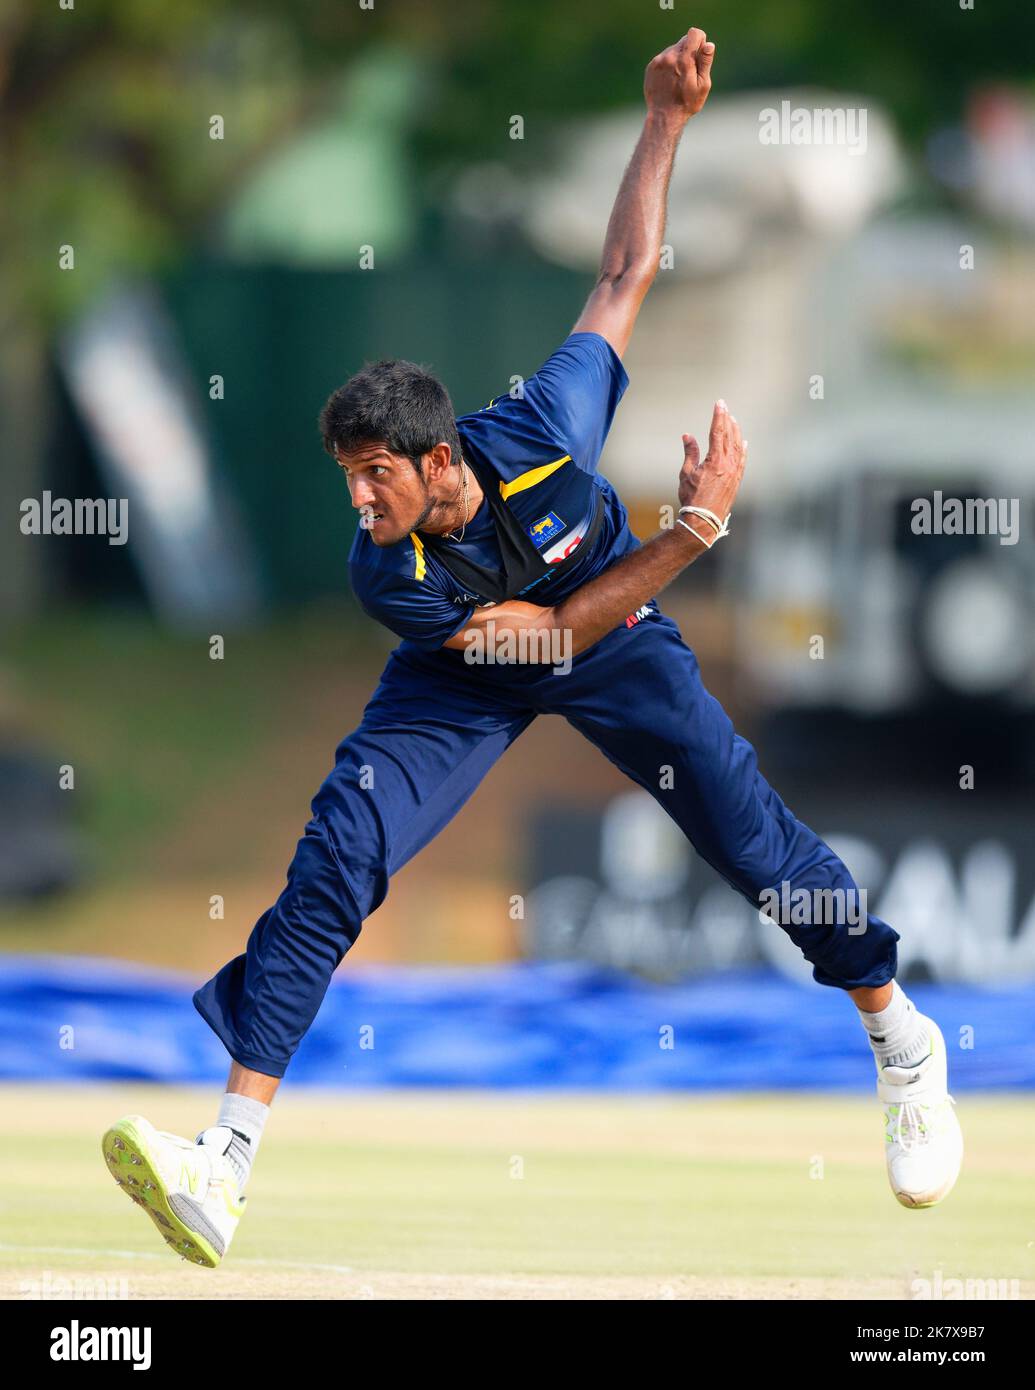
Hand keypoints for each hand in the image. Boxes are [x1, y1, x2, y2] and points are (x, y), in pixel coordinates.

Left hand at [644, 27, 714, 120]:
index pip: (694, 33)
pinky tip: (670, 80)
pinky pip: (664, 57)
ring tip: (678, 78)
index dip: (700, 40)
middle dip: (690, 51)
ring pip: (673, 49)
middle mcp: (669, 57)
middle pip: (684, 40)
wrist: (663, 117)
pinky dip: (669, 64)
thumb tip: (708, 44)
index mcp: (684, 60)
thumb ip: (705, 62)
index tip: (700, 52)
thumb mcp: (702, 85)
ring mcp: (658, 61)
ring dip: (678, 58)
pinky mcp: (651, 67)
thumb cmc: (687, 103)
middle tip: (690, 71)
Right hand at [677, 401, 746, 538]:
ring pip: (737, 447)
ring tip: (734, 421)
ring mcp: (734, 472)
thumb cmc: (692, 498)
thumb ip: (690, 452)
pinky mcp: (736, 481)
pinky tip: (744, 443)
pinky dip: (742, 450)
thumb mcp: (686, 473)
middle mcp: (728, 464)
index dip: (718, 416)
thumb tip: (687, 436)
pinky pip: (742, 461)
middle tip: (725, 408)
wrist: (703, 521)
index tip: (719, 404)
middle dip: (727, 421)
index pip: (717, 432)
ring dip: (735, 433)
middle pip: (729, 436)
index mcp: (715, 460)